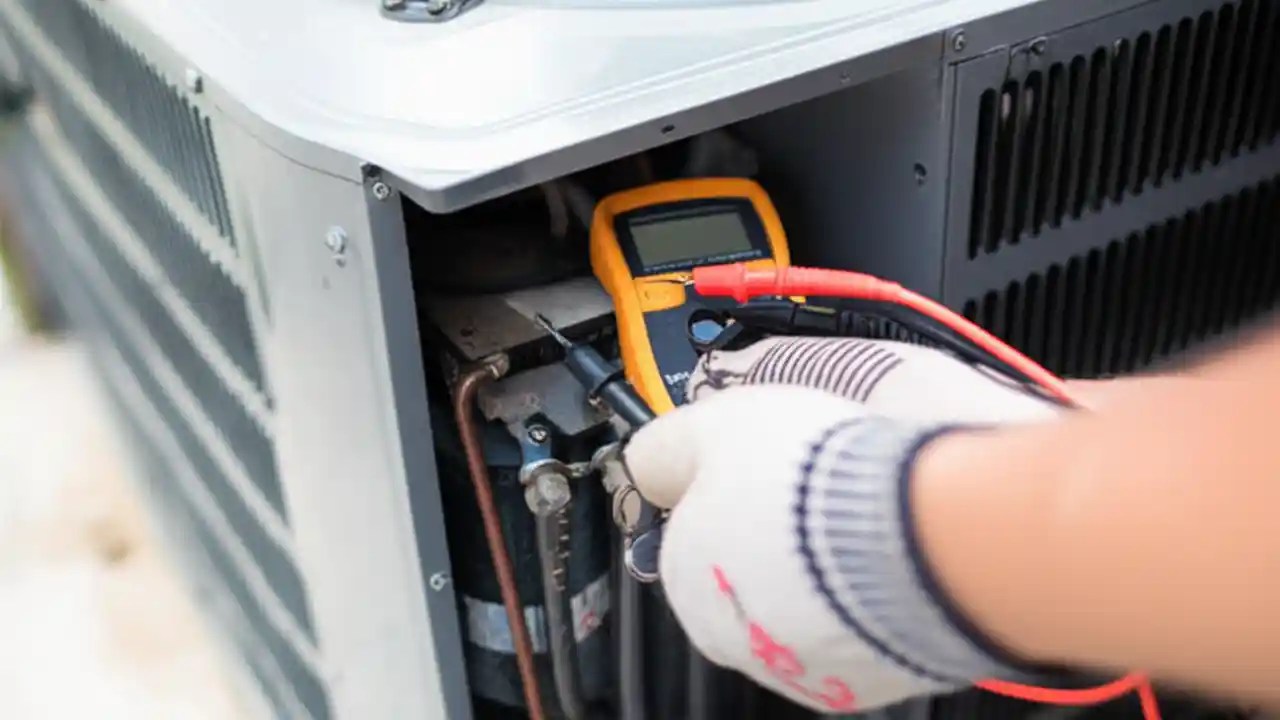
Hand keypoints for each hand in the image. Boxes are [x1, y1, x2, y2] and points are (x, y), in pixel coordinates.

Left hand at [625, 337, 1064, 712]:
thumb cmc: (808, 481)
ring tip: (851, 521)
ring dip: (817, 569)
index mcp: (682, 572)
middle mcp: (727, 632)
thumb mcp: (711, 425)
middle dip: (772, 532)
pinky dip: (859, 601)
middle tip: (811, 489)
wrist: (907, 531)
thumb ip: (665, 447)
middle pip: (743, 572)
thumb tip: (644, 458)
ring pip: (795, 606)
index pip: (690, 531)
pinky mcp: (854, 681)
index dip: (727, 489)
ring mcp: (792, 664)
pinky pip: (847, 631)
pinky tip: (878, 563)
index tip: (760, 469)